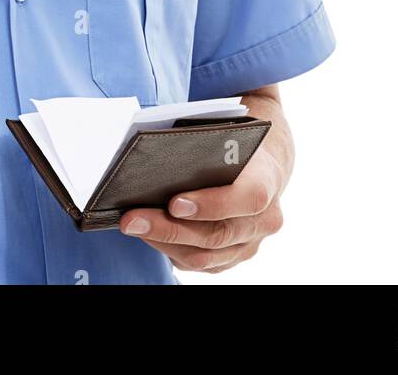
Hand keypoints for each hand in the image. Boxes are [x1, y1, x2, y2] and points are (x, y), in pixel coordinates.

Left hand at [117, 90, 292, 273]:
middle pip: (216, 234)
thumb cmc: (233, 145)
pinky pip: (200, 263)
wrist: (260, 168)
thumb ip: (201, 145)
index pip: (246, 198)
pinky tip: (147, 234)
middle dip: (169, 228)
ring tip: (132, 226)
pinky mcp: (234, 257)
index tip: (173, 202)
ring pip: (205, 256)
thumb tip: (152, 155)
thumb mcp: (224, 133)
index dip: (211, 204)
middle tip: (131, 219)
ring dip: (163, 242)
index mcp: (267, 182)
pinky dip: (171, 250)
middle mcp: (265, 220)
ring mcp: (250, 244)